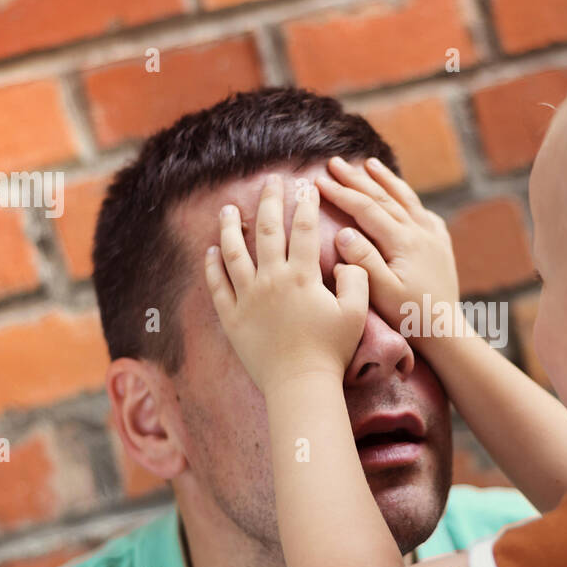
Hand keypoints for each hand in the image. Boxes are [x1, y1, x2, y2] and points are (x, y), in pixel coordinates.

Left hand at [204, 174, 368, 393]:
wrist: (300, 384)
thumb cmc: (331, 350)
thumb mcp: (355, 313)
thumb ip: (355, 279)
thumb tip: (344, 260)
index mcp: (302, 276)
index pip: (304, 230)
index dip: (306, 205)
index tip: (306, 187)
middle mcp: (271, 280)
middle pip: (268, 232)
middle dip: (270, 202)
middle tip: (270, 182)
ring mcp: (248, 298)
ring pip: (234, 253)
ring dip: (231, 227)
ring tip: (229, 208)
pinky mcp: (232, 318)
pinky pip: (217, 286)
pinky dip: (212, 266)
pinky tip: (211, 251)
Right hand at [317, 156, 460, 340]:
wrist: (445, 330)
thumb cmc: (409, 315)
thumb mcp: (381, 293)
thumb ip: (362, 260)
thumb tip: (343, 232)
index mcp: (402, 241)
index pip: (366, 209)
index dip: (340, 193)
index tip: (318, 181)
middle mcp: (420, 231)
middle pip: (384, 197)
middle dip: (357, 179)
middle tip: (334, 162)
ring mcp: (432, 236)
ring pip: (406, 199)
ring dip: (386, 180)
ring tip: (370, 164)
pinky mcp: (440, 245)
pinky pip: (423, 213)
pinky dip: (409, 199)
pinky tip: (405, 197)